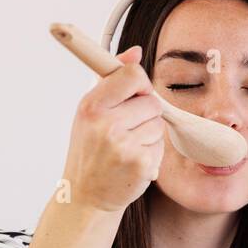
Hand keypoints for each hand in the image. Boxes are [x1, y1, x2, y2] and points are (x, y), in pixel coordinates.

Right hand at [59, 44, 164, 213]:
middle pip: (152, 101)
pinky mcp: (141, 164)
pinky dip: (151, 153)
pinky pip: (160, 146)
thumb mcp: (92, 112)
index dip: (140, 84)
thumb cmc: (90, 150)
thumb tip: (136, 52)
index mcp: (92, 106)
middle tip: (127, 129)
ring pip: (158, 124)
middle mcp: (106, 125)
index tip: (135, 94)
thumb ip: (113, 80)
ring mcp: (124, 146)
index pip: (132, 75)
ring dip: (149, 134)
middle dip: (145, 113)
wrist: (87, 195)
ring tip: (128, 147)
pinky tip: (133, 161)